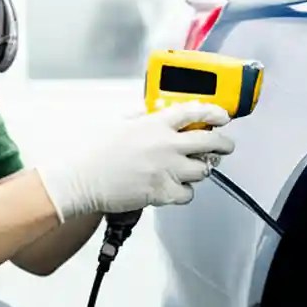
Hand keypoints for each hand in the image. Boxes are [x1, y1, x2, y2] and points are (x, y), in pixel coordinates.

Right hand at [41, 101, 235, 220]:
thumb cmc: (93, 152)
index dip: (214, 113)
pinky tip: (176, 188)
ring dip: (201, 169)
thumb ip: (140, 117)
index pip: (194, 112)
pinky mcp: (162, 192)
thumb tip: (151, 113)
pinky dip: (185, 192)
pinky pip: (188, 194)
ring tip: (193, 169)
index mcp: (154, 124)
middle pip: (210, 142)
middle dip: (224, 144)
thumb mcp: (118, 124)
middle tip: (225, 146)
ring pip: (203, 170)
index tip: (222, 117)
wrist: (81, 179)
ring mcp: (167, 170)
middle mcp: (166, 145)